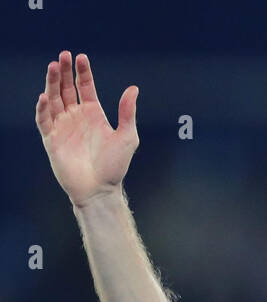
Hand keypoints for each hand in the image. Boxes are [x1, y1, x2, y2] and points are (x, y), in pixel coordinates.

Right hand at [35, 51, 138, 207]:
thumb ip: (127, 113)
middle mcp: (76, 116)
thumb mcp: (127, 137)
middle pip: (67, 88)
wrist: (100, 190)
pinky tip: (44, 97)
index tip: (81, 57)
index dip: (83, 71)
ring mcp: (63, 126)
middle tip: (63, 56)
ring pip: (53, 99)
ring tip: (53, 67)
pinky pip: (43, 120)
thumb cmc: (115, 167)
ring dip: (52, 83)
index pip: (85, 86)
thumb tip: (134, 89)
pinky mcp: (52, 139)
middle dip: (65, 72)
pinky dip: (42, 108)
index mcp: (93, 113)